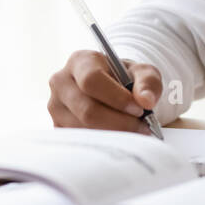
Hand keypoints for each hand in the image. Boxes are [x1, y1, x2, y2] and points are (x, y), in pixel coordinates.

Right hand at [47, 51, 161, 133]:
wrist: (112, 89)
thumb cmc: (126, 78)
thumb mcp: (143, 73)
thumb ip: (148, 82)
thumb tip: (146, 101)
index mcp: (80, 61)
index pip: (91, 80)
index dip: (116, 98)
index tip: (140, 109)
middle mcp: (61, 82)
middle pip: (87, 110)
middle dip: (119, 122)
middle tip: (143, 128)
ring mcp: (56, 107)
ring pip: (84, 129)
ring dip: (114, 135)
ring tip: (135, 133)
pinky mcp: (57, 126)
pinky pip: (80, 141)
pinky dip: (104, 143)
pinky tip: (120, 139)